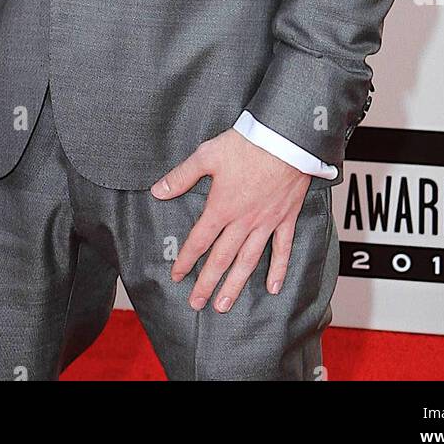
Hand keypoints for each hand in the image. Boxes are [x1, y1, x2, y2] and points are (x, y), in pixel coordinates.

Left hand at [150, 128, 311, 312]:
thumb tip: (158, 191)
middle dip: (207, 283)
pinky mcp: (285, 218)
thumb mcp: (207, 155)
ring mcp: (266, 222)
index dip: (186, 260)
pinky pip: (282, 249)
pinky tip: (273, 287)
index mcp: (222, 207)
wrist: (285, 139)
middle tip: (197, 303)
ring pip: (248, 261)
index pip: (199, 240)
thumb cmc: (248, 144)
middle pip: (221, 259)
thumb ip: (182, 176)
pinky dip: (278, 269)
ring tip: (225, 304)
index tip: (177, 275)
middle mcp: (243, 221)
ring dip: (235, 285)